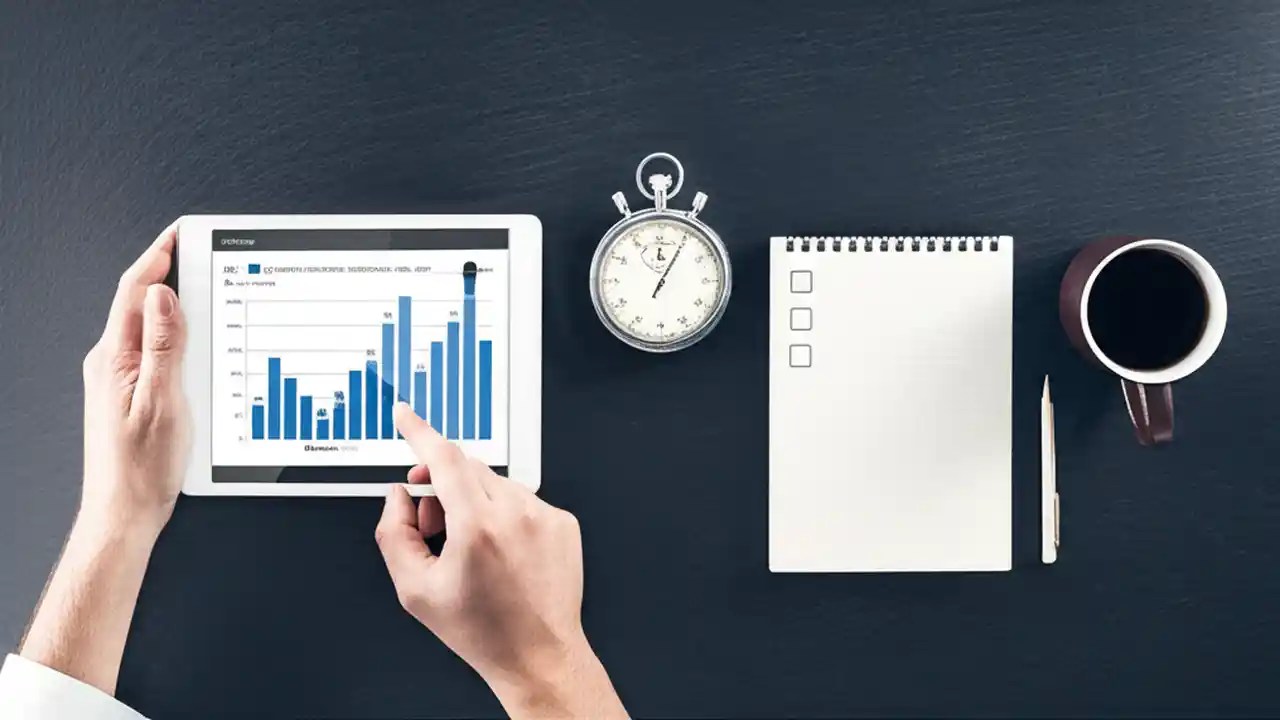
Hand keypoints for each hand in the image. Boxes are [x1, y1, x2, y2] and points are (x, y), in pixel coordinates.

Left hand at [80, 221, 188, 535]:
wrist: (124, 513)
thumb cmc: (141, 469)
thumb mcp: (161, 402)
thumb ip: (163, 347)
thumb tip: (163, 296)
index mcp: (114, 359)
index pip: (134, 291)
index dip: (157, 256)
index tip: (180, 233)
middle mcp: (112, 363)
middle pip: (141, 301)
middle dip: (170, 271)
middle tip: (200, 250)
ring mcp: (120, 378)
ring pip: (150, 325)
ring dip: (175, 302)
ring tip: (203, 285)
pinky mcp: (132, 393)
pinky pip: (155, 349)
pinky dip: (177, 333)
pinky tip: (197, 338)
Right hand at [375, 403, 625, 718]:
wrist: (538, 654)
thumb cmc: (482, 630)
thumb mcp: (415, 589)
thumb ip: (393, 534)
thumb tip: (399, 498)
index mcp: (478, 527)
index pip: (443, 458)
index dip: (419, 432)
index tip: (406, 415)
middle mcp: (516, 514)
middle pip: (466, 468)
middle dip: (439, 485)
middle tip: (431, 524)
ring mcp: (545, 516)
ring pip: (494, 483)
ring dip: (473, 501)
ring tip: (469, 547)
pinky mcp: (563, 522)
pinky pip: (523, 500)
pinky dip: (504, 514)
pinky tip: (501, 552)